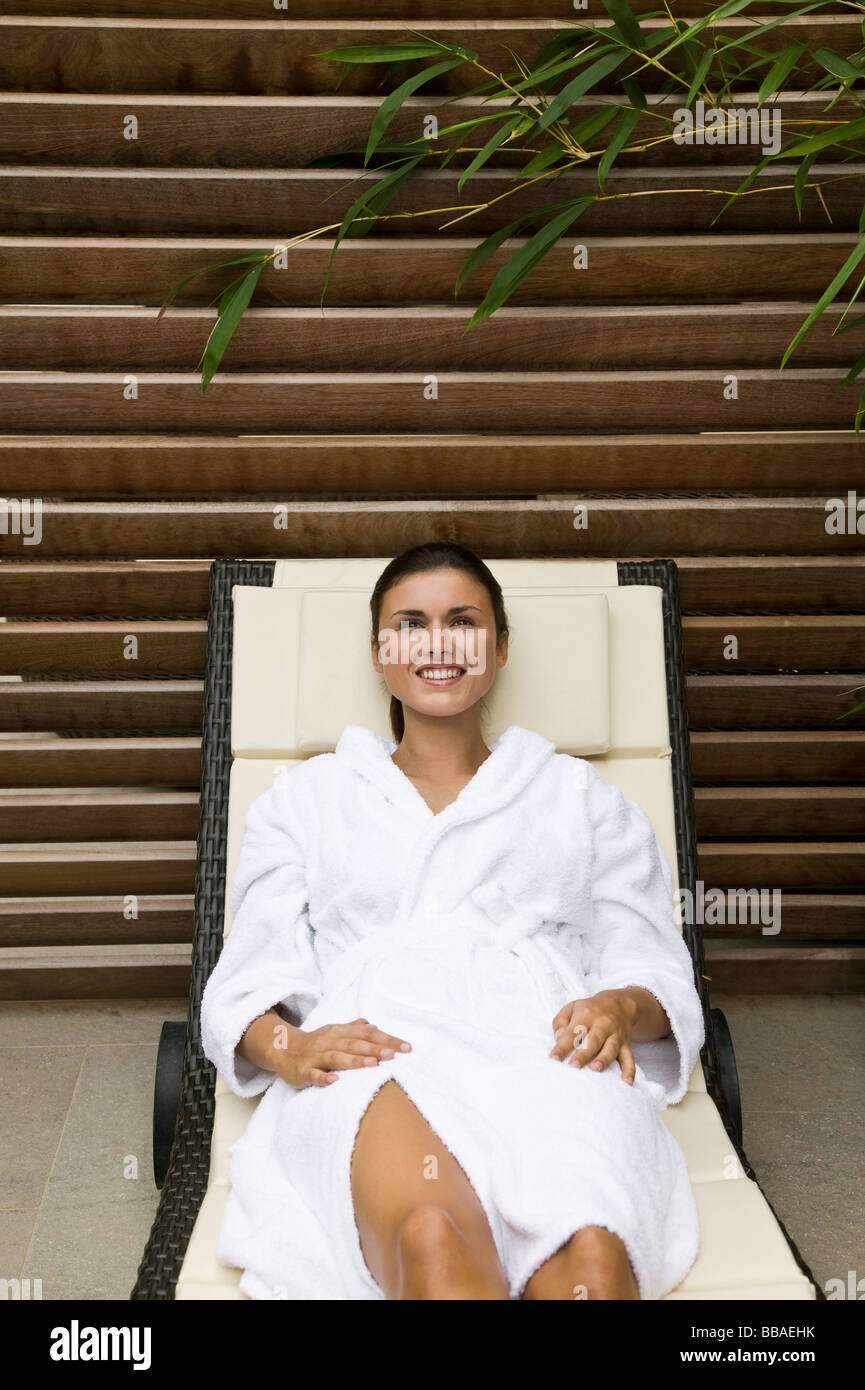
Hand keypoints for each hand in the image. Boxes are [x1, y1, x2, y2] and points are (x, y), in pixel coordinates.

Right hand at [275, 1017, 411, 1088]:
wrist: (282, 1048)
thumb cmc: (316, 1043)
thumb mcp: (335, 1032)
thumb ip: (355, 1030)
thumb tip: (375, 1025)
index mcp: (340, 1031)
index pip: (367, 1033)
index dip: (387, 1039)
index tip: (407, 1048)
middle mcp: (330, 1041)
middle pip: (355, 1044)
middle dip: (375, 1048)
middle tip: (393, 1055)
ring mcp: (316, 1056)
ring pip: (337, 1057)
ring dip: (354, 1060)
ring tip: (372, 1064)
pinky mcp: (303, 1071)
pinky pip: (314, 1074)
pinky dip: (324, 1077)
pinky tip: (335, 1081)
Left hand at [549, 991, 636, 1084]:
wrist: (619, 1004)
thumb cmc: (590, 1009)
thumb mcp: (572, 1007)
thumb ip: (561, 1021)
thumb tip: (558, 1037)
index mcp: (586, 1015)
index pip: (573, 1032)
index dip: (563, 1045)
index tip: (554, 1058)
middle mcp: (603, 1025)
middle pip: (593, 1040)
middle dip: (583, 1054)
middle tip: (573, 1066)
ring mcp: (616, 1035)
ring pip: (611, 1048)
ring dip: (604, 1059)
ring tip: (595, 1069)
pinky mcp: (626, 1045)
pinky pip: (629, 1058)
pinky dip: (629, 1070)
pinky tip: (627, 1082)